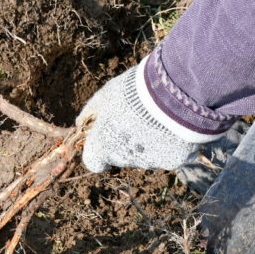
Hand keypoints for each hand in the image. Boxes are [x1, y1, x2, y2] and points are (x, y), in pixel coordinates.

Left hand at [77, 63, 197, 172]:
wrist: (172, 91)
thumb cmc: (132, 91)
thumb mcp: (104, 96)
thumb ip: (91, 113)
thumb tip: (80, 124)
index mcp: (103, 147)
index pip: (93, 162)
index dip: (98, 150)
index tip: (105, 137)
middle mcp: (124, 160)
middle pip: (120, 157)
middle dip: (125, 143)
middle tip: (137, 120)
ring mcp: (150, 162)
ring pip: (144, 157)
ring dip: (147, 144)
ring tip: (158, 119)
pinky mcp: (173, 161)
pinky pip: (168, 154)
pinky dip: (169, 144)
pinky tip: (175, 125)